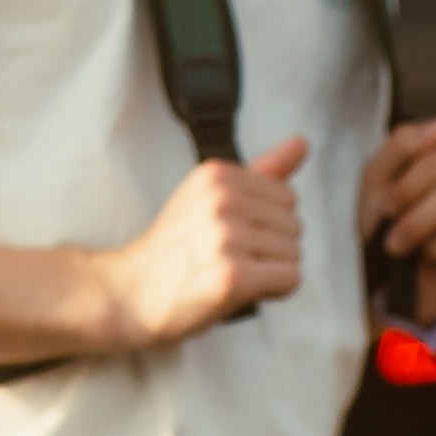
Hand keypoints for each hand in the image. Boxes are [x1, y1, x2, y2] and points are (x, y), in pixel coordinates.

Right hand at [108, 137, 306, 344]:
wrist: (132, 294)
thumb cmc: (177, 247)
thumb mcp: (211, 197)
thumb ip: (261, 171)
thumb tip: (303, 142)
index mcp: (218, 174)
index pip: (287, 197)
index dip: (267, 225)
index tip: (230, 236)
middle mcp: (222, 200)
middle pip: (294, 226)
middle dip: (271, 249)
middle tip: (226, 259)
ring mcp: (227, 238)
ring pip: (294, 254)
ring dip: (270, 272)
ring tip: (229, 274)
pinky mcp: (233, 276)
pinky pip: (290, 279)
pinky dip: (273, 292)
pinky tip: (240, 291)